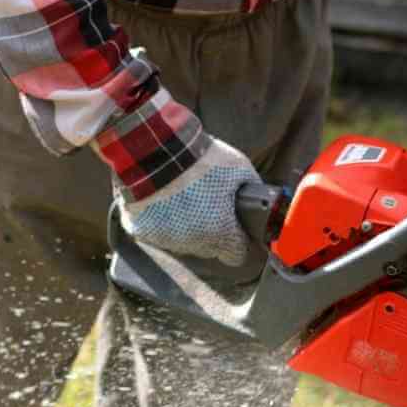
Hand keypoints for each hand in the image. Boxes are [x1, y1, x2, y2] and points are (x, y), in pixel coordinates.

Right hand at [115, 137, 260, 265]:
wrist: (155, 150)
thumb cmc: (199, 160)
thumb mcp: (238, 168)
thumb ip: (252, 188)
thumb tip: (261, 198)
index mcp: (221, 234)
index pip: (237, 255)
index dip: (238, 241)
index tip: (235, 230)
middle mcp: (195, 244)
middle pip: (210, 248)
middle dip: (212, 231)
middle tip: (208, 205)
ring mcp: (167, 240)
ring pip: (183, 242)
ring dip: (187, 227)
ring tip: (185, 200)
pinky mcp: (144, 233)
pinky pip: (158, 233)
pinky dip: (162, 222)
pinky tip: (164, 202)